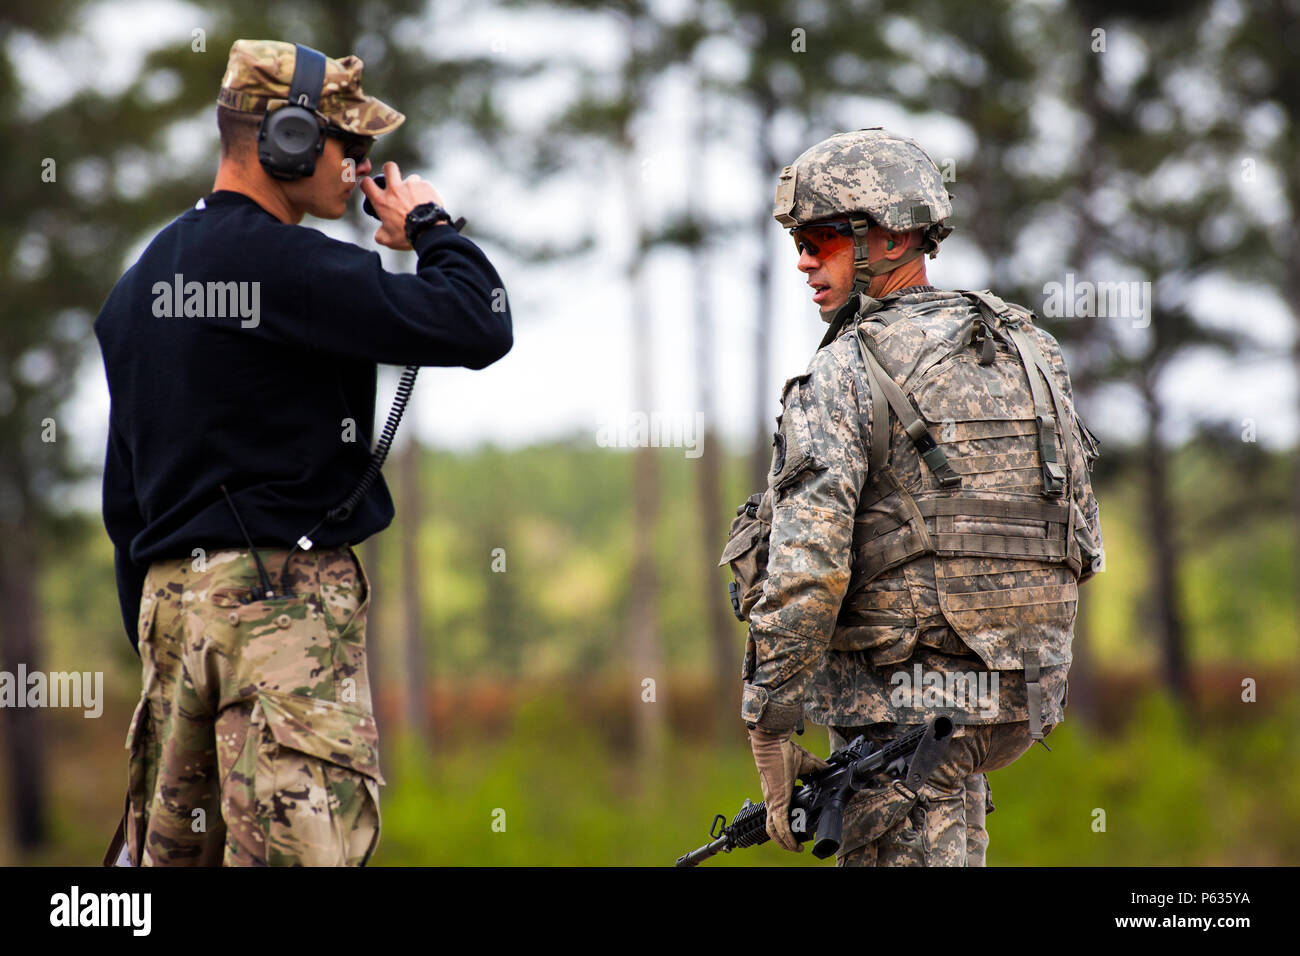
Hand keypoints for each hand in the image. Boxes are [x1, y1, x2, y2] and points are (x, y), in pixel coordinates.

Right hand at [359, 161, 446, 249]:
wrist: (429, 231)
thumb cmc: (408, 236)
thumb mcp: (388, 240)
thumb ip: (380, 234)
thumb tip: (379, 232)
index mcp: (382, 201)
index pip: (366, 183)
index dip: (367, 183)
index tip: (371, 187)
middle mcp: (395, 189)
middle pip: (389, 167)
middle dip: (390, 170)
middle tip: (394, 179)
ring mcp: (411, 185)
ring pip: (410, 178)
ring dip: (412, 186)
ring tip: (417, 199)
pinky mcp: (425, 186)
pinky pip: (424, 185)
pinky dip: (425, 192)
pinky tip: (428, 203)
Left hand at [748, 727, 829, 851]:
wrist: (773, 743)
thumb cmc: (784, 750)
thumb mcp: (806, 763)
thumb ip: (818, 768)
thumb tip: (831, 769)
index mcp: (779, 793)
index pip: (779, 815)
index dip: (786, 825)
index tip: (798, 831)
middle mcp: (773, 800)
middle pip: (773, 828)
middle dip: (784, 840)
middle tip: (797, 845)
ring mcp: (773, 802)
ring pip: (774, 831)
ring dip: (784, 843)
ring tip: (796, 848)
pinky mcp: (777, 802)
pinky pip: (780, 825)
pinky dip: (786, 837)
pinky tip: (794, 844)